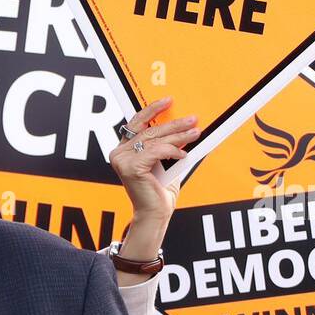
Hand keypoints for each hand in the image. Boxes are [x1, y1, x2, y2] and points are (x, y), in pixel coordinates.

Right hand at [109, 98, 199, 272]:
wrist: (156, 213)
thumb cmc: (160, 190)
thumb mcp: (165, 161)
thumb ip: (167, 145)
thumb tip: (185, 125)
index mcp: (123, 149)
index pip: (136, 123)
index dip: (152, 110)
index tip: (169, 101)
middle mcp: (119, 153)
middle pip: (149, 130)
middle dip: (174, 123)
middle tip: (192, 119)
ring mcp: (122, 160)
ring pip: (155, 140)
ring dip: (179, 135)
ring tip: (195, 132)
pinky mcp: (130, 168)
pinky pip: (156, 151)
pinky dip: (172, 151)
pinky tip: (183, 154)